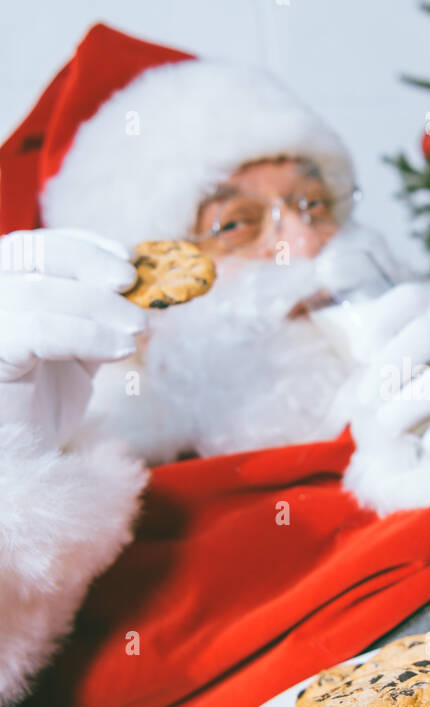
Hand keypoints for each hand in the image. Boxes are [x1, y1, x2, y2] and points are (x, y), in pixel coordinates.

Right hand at [0, 228, 144, 449]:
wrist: (17, 460)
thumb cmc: (39, 404)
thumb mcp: (75, 349)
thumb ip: (95, 314)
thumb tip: (139, 285)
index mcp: (1, 288)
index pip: (33, 247)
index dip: (83, 247)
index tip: (129, 261)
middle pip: (30, 255)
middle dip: (90, 266)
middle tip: (134, 285)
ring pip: (38, 294)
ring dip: (97, 306)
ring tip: (136, 328)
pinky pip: (38, 331)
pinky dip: (86, 334)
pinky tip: (120, 350)